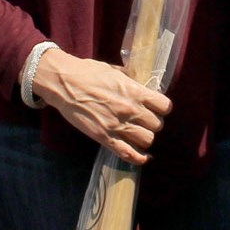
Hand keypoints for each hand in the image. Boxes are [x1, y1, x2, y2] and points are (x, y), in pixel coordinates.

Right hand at [30, 49, 171, 165]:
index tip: (157, 108)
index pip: (165, 106)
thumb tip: (140, 84)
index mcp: (135, 92)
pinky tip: (141, 157)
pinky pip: (128, 154)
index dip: (163, 109)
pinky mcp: (104, 138)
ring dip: (144, 138)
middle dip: (152, 123)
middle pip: (157, 125)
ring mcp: (118, 125)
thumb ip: (130, 79)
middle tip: (144, 121)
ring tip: (138, 134)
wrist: (64, 83)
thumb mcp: (114, 70)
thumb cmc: (87, 72)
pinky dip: (138, 159)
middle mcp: (130, 110)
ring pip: (147, 140)